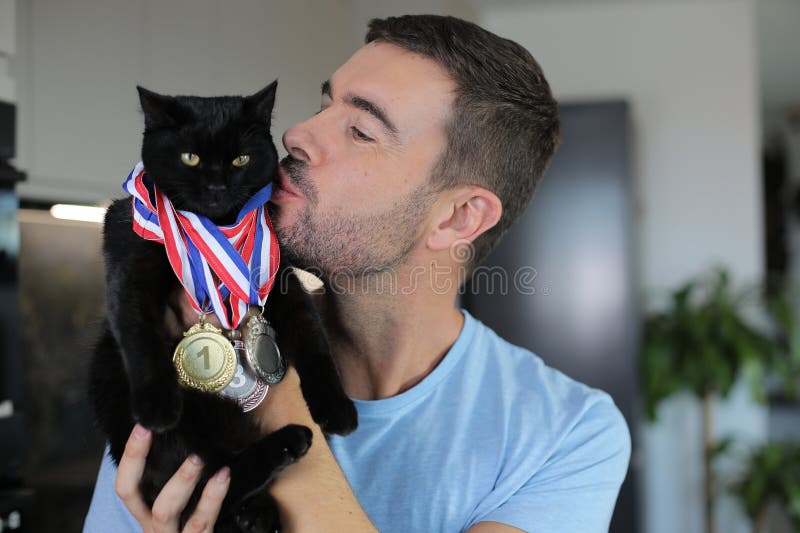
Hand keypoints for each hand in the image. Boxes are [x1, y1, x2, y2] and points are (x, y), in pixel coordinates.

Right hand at [115, 424, 230, 532]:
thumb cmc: (196, 525)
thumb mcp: (182, 507)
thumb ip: (178, 481)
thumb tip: (189, 438)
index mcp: (146, 515)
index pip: (125, 485)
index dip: (131, 455)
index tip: (143, 425)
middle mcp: (153, 527)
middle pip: (132, 495)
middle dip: (139, 461)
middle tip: (156, 431)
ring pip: (166, 511)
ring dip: (180, 481)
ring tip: (198, 456)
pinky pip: (202, 523)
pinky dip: (213, 498)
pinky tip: (224, 477)